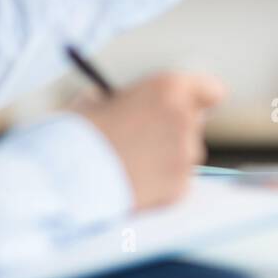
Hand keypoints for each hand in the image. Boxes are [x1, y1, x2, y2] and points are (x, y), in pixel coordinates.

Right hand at [77, 72, 226, 209]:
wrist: (67, 178)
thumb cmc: (77, 133)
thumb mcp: (95, 99)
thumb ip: (123, 98)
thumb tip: (124, 101)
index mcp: (168, 88)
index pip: (210, 89)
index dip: (199, 97)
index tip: (191, 104)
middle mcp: (184, 120)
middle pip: (194, 123)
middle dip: (174, 129)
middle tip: (146, 137)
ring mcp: (185, 156)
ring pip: (185, 155)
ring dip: (167, 157)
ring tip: (133, 164)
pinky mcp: (179, 188)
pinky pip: (176, 182)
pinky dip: (161, 183)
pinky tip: (134, 182)